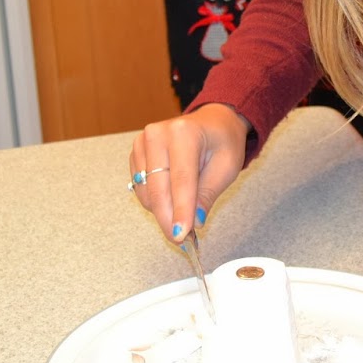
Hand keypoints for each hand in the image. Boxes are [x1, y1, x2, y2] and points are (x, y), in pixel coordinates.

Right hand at [129, 104, 250, 240]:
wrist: (212, 122)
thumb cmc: (222, 142)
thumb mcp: (227, 167)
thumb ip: (208, 194)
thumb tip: (193, 221)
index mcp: (184, 132)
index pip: (180, 180)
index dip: (180, 211)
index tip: (181, 235)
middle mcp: (157, 134)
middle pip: (158, 189)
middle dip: (168, 218)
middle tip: (181, 240)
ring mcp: (142, 142)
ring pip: (146, 192)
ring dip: (163, 210)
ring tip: (184, 211)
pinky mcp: (136, 153)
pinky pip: (141, 188)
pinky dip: (155, 201)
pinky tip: (172, 197)